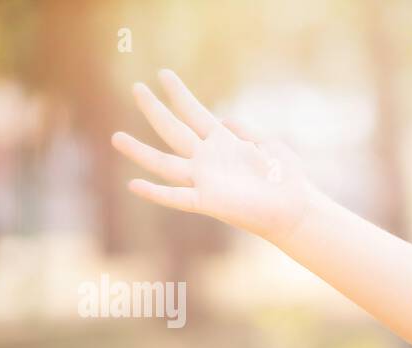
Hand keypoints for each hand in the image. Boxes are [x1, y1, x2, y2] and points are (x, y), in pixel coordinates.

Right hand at [111, 69, 319, 242]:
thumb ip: (246, 130)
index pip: (195, 113)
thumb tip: (224, 120)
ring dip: (140, 152)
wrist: (296, 209)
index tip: (163, 73)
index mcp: (224, 143)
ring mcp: (206, 181)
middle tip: (135, 87)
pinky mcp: (208, 202)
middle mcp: (209, 160)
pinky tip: (133, 184)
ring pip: (165, 164)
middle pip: (174, 131)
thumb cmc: (287, 179)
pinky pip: (177, 198)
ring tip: (115, 137)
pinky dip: (156, 193)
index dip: (179, 94)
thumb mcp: (269, 145)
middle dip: (155, 110)